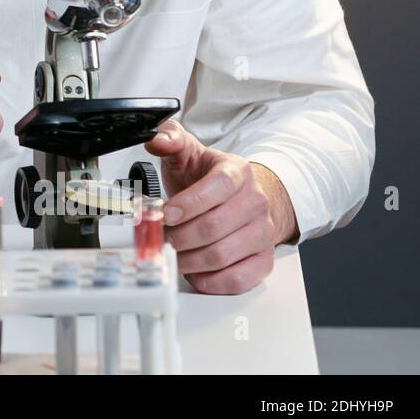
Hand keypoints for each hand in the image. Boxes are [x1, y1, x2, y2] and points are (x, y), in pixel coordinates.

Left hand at [143, 119, 296, 294]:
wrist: (243, 197)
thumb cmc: (210, 179)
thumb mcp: (189, 153)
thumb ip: (171, 139)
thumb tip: (156, 137)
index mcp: (237, 172)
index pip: (218, 188)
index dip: (188, 204)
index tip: (164, 214)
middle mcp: (255, 202)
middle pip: (215, 227)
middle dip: (179, 236)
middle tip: (161, 238)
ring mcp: (262, 233)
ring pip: (222, 255)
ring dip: (189, 260)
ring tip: (172, 254)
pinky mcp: (263, 259)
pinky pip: (239, 279)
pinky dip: (211, 281)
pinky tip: (194, 272)